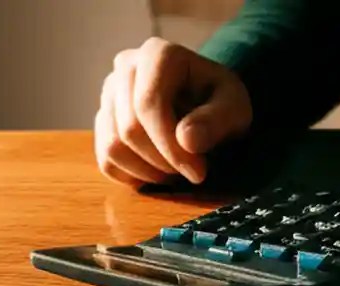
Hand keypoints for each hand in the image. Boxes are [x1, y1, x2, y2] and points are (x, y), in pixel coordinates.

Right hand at [95, 37, 251, 186]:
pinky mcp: (103, 120)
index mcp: (157, 54)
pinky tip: (160, 173)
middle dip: (163, 161)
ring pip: (113, 146)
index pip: (148, 104)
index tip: (198, 171)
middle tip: (193, 172)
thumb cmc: (222, 103)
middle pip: (129, 128)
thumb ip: (216, 121)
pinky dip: (133, 177)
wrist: (209, 105)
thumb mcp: (235, 108)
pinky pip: (106, 160)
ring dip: (148, 172)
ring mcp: (109, 94)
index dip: (171, 146)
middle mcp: (125, 67)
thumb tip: (186, 139)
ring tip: (178, 172)